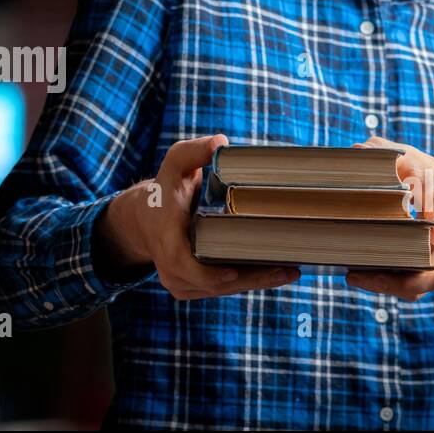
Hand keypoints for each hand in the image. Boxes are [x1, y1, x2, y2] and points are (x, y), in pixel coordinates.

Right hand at [98, 134, 299, 299]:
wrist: (144, 219)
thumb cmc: (165, 190)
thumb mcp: (174, 165)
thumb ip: (193, 152)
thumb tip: (220, 142)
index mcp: (166, 238)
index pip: (181, 263)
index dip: (206, 273)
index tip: (231, 272)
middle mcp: (170, 267)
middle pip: (213, 283)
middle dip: (252, 279)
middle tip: (288, 270)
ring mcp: (180, 282)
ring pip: (222, 290)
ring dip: (256, 282)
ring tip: (289, 272)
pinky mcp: (191, 288)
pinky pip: (222, 289)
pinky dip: (248, 282)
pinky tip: (275, 274)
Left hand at [345, 136, 433, 300]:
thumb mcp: (416, 159)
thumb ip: (388, 152)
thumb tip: (358, 153)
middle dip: (402, 279)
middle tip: (359, 274)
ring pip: (428, 284)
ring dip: (392, 286)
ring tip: (356, 277)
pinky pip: (420, 287)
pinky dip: (394, 286)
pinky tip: (366, 278)